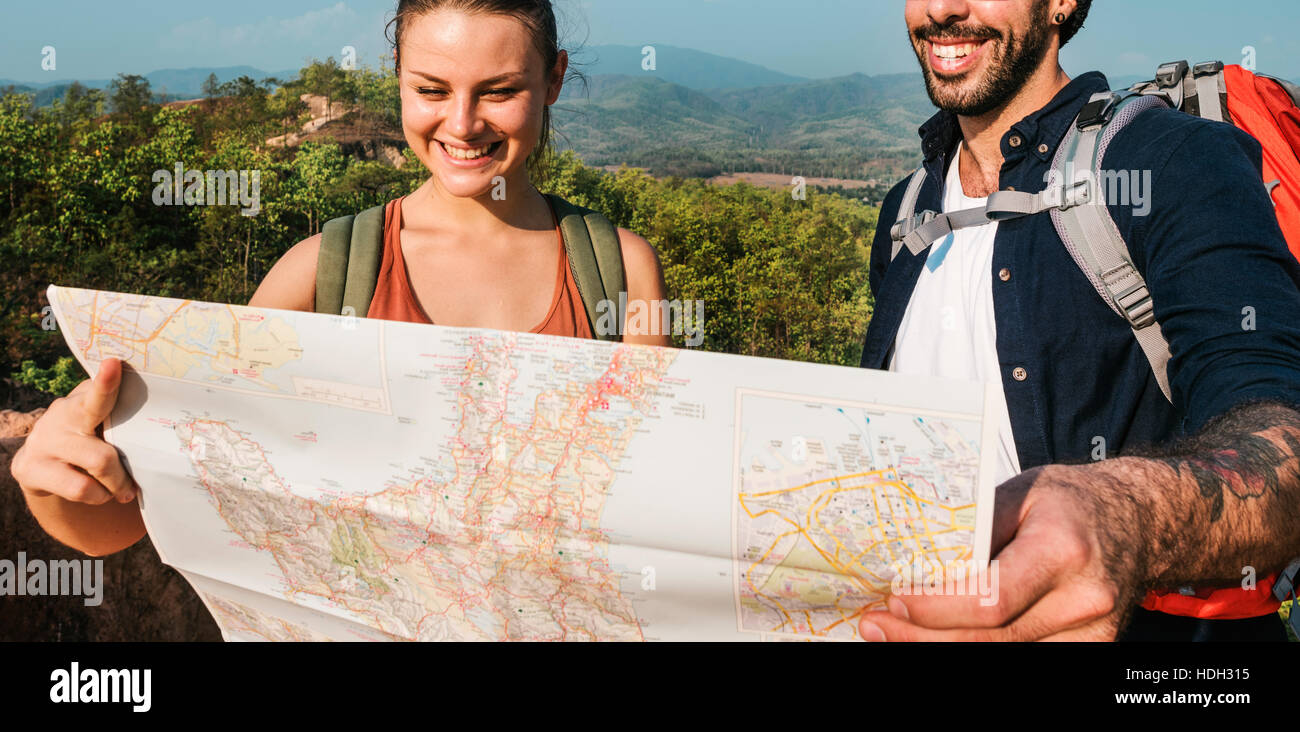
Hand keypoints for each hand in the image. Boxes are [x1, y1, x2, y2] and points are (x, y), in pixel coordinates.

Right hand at [11, 358, 138, 505]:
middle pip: (96, 418)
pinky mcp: (31, 468)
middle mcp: (62, 413)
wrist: (39, 468)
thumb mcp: (102, 426)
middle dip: (127, 437)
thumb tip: (167, 428)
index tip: (114, 364)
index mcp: (84, 400)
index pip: (98, 389)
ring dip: (118, 481)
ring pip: (99, 461)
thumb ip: (124, 421)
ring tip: (123, 489)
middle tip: (141, 475)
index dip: (106, 380)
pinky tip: (101, 494)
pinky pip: (80, 487)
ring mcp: (45, 440)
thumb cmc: (88, 442)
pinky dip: (99, 495)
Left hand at [858, 464, 1144, 641]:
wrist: (1138, 520)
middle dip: (924, 636)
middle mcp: (1084, 598)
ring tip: (897, 634)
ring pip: (1004, 656)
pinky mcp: (1090, 650)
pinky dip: (978, 649)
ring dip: (942, 647)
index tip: (894, 602)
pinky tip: (939, 637)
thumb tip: (913, 560)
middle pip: (991, 639)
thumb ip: (971, 528)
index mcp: (1063, 549)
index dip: (936, 609)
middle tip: (877, 626)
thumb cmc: (1070, 502)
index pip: (992, 600)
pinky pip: (1023, 659)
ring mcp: (1092, 633)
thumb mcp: (1018, 493)